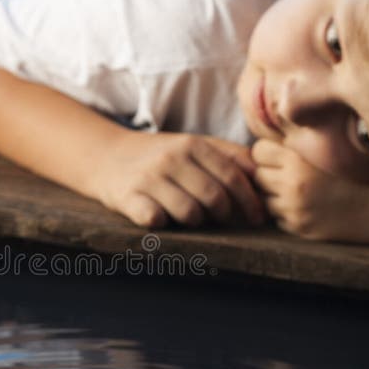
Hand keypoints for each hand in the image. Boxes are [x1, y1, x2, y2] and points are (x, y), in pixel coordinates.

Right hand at [95, 131, 265, 228]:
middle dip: (224, 214)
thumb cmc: (159, 156)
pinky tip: (162, 218)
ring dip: (196, 222)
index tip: (257, 218)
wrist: (106, 156)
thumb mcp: (193, 145)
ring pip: (189, 212)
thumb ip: (228, 155)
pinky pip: (155, 220)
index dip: (250, 201)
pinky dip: (164, 224)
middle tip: (221, 219)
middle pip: (214, 197)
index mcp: (192, 144)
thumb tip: (263, 173)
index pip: (232, 176)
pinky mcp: (128, 197)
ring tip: (190, 217)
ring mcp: (148, 178)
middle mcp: (171, 159)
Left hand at [252, 138, 368, 241]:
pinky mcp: (297, 227)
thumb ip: (293, 147)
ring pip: (263, 200)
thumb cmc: (348, 176)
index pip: (258, 151)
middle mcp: (292, 184)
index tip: (276, 158)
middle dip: (267, 176)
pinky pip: (276, 218)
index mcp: (298, 160)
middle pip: (257, 176)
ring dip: (274, 198)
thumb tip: (261, 145)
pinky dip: (285, 214)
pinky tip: (304, 208)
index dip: (266, 154)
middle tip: (285, 177)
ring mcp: (293, 208)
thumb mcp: (321, 154)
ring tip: (297, 194)